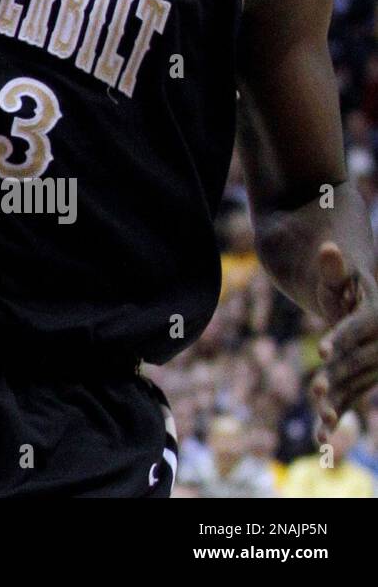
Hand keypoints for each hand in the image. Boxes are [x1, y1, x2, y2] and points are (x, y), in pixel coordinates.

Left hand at [309, 242, 377, 440]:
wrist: (360, 299)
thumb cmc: (348, 281)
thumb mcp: (341, 273)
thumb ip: (334, 266)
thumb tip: (329, 248)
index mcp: (373, 317)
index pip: (356, 327)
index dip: (340, 338)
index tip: (321, 351)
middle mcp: (375, 345)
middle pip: (355, 363)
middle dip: (336, 377)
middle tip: (314, 390)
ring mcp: (368, 364)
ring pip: (352, 385)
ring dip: (337, 404)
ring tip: (322, 423)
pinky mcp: (357, 378)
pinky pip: (347, 397)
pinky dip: (335, 414)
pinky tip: (321, 439)